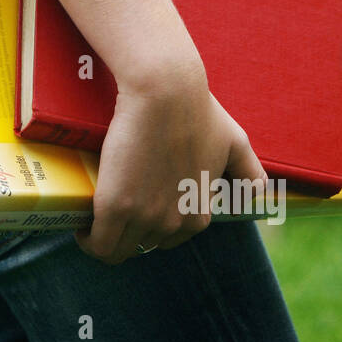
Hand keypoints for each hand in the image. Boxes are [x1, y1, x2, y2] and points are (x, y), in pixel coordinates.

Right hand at [74, 49, 266, 265]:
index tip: (133, 212)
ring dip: (102, 240)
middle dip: (126, 233)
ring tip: (90, 221)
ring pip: (116, 249)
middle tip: (110, 211)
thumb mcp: (234, 142)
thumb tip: (262, 194)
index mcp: (199, 216)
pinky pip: (98, 243)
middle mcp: (174, 223)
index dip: (148, 228)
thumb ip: (249, 172)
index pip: (168, 241)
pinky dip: (87, 240)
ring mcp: (145, 217)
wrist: (165, 91)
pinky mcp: (115, 206)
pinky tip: (79, 227)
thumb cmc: (197, 110)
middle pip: (141, 246)